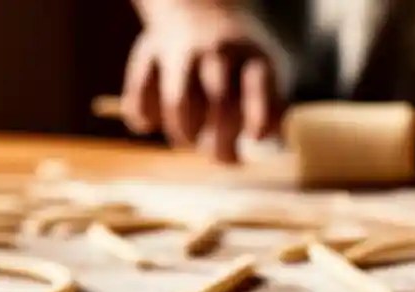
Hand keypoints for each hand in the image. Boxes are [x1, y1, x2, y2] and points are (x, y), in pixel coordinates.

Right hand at [122, 3, 287, 162]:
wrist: (199, 8)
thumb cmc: (239, 60)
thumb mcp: (267, 72)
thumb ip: (274, 109)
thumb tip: (269, 142)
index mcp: (253, 56)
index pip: (259, 85)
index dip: (258, 118)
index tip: (254, 138)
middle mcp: (218, 51)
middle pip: (220, 103)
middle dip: (219, 143)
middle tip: (219, 154)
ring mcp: (181, 51)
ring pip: (178, 103)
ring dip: (183, 134)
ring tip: (188, 139)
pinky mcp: (148, 55)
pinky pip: (140, 96)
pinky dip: (144, 120)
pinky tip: (153, 123)